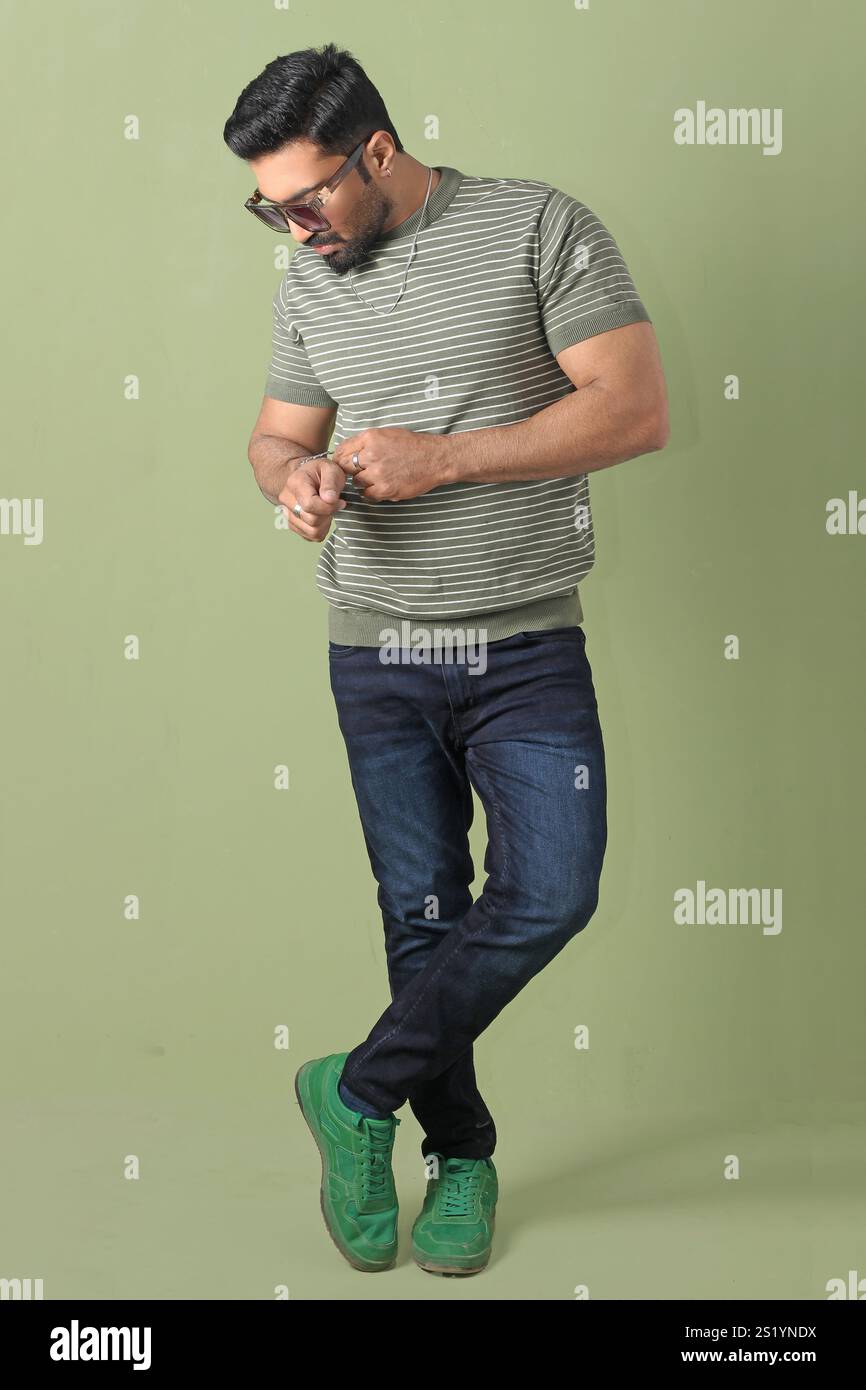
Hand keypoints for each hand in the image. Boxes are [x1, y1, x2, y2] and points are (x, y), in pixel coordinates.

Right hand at [277, 458, 346, 541]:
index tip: (340, 502)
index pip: (309, 505)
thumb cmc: (321, 472)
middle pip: (311, 520)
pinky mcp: (293, 525)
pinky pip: (310, 536)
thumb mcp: (330, 469)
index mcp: (295, 483)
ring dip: (325, 523)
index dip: (328, 507)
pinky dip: (320, 529)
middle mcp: (286, 499)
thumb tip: (329, 499)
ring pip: (311, 531)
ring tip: (327, 510)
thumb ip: (330, 483)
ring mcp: (287, 513)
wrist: (310, 477)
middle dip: (328, 514)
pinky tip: (322, 517)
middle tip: (334, 504)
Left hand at [332, 427, 447, 501]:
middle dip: (348, 471)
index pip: (342, 450)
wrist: (436, 459)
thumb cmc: (413, 445)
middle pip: (345, 467)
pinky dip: (372, 492)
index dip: (339, 458)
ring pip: (356, 482)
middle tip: (356, 473)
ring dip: (362, 482)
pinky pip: (368, 495)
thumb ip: (366, 442)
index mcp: (370, 438)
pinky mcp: (385, 489)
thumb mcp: (387, 434)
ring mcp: (378, 473)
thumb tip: (348, 452)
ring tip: (375, 478)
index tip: (341, 463)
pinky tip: (381, 486)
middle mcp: (371, 455)